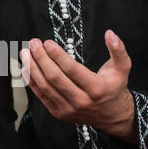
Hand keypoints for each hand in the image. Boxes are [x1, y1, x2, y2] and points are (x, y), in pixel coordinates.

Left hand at [19, 29, 136, 141]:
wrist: (112, 115)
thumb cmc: (115, 87)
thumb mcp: (122, 67)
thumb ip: (118, 50)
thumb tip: (109, 33)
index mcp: (96, 89)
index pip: (72, 70)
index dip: (58, 56)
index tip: (47, 43)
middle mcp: (81, 101)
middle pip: (56, 78)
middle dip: (41, 59)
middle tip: (33, 43)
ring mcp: (68, 109)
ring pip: (46, 87)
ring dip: (33, 69)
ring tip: (25, 53)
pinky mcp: (59, 113)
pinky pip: (42, 96)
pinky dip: (32, 82)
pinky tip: (25, 68)